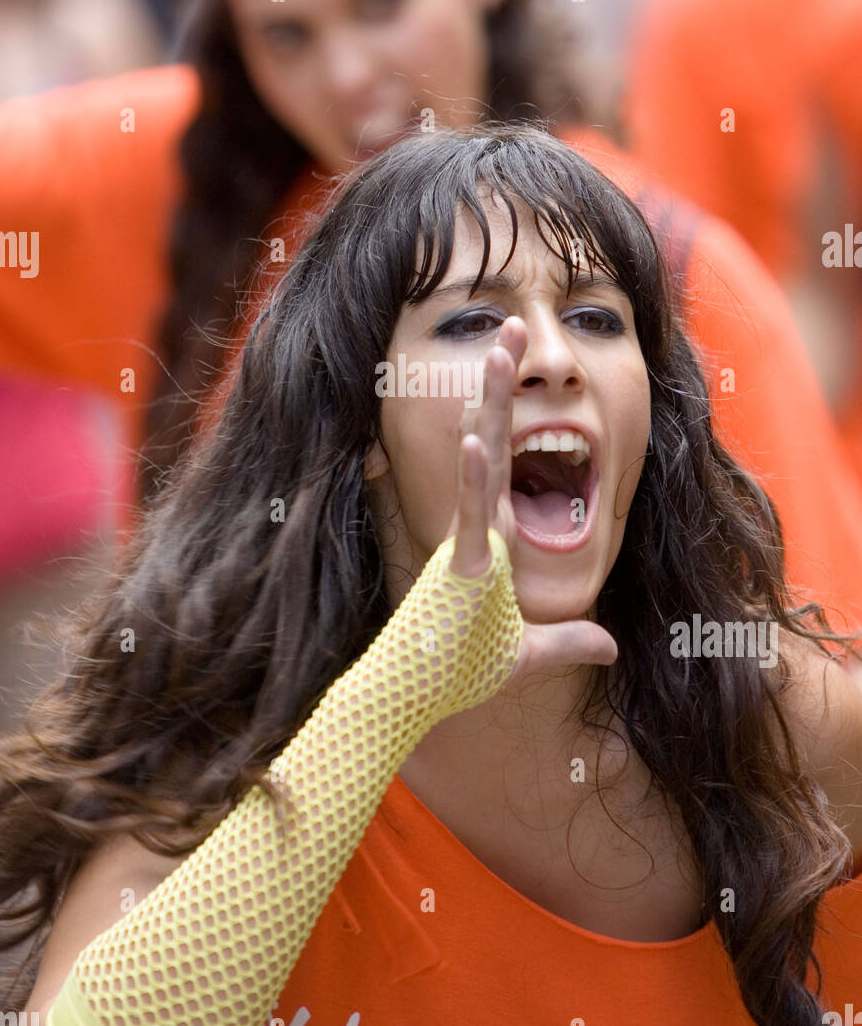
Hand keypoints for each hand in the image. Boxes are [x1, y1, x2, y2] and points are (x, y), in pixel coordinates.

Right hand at [446, 316, 617, 678]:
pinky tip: (476, 440)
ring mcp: (467, 540)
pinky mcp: (459, 565)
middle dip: (500, 383)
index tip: (518, 370)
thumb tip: (609, 648)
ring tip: (498, 349)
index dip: (511, 414)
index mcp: (491, 535)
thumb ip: (568, 644)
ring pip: (481, 457)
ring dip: (489, 404)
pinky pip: (469, 512)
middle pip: (493, 437)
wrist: (415, 699)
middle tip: (510, 326)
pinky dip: (474, 477)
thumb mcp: (529, 655)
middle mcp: (477, 525)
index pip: (506, 459)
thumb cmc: (457, 672)